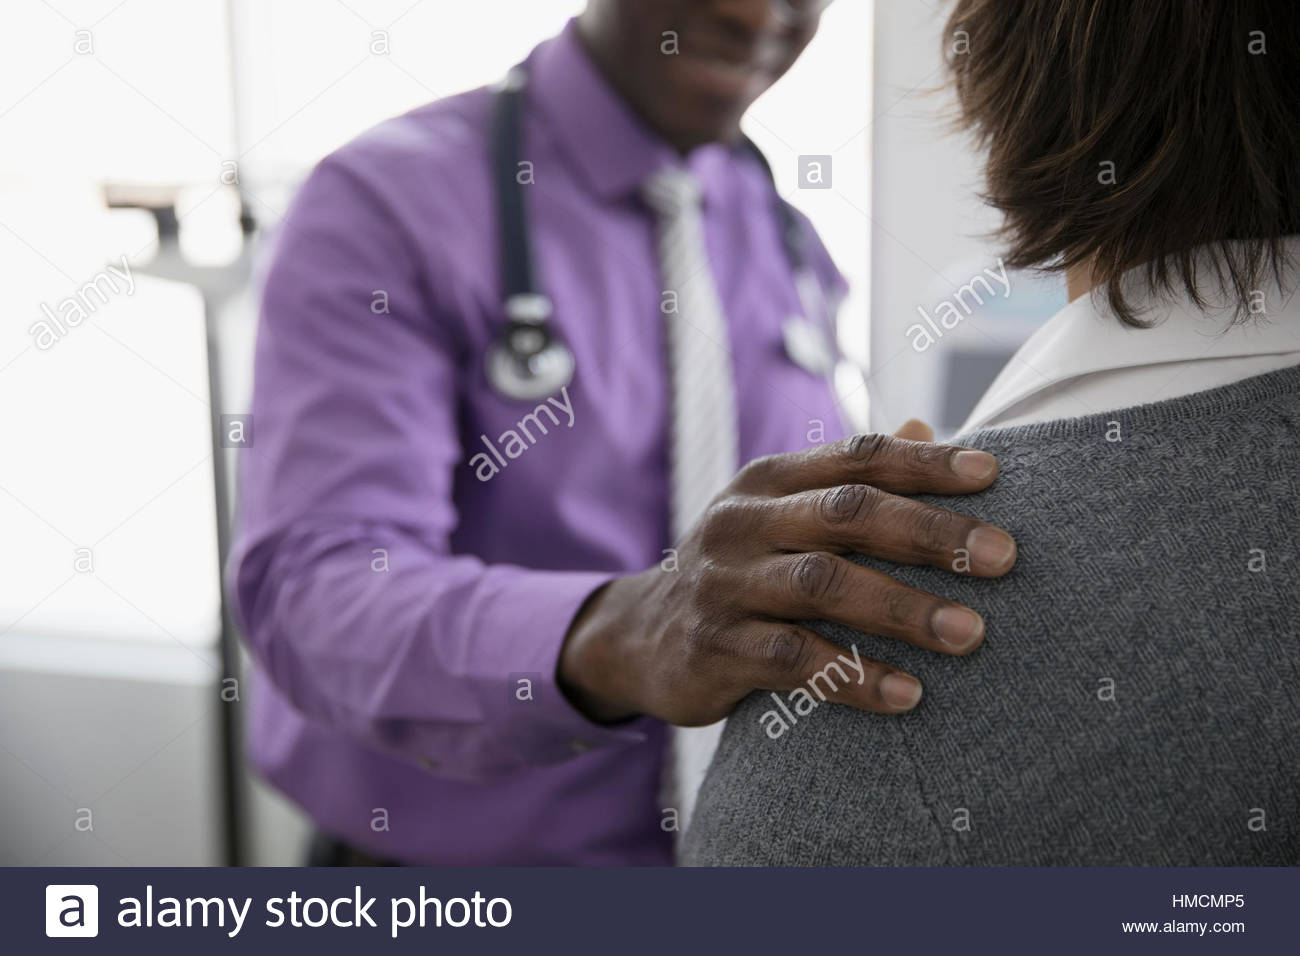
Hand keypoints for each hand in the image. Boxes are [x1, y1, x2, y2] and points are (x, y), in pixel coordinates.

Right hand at [557, 428, 1016, 723]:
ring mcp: (725, 584)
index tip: (992, 474)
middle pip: (845, 514)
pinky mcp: (714, 647)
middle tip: (1002, 557)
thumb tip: (923, 426)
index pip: (854, 458)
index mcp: (768, 482)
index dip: (923, 463)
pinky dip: (854, 677)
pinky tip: (908, 694)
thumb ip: (845, 480)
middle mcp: (743, 523)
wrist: (637, 636)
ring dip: (902, 609)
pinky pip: (792, 660)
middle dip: (928, 532)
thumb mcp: (778, 514)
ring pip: (822, 584)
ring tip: (970, 634)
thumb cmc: (737, 571)